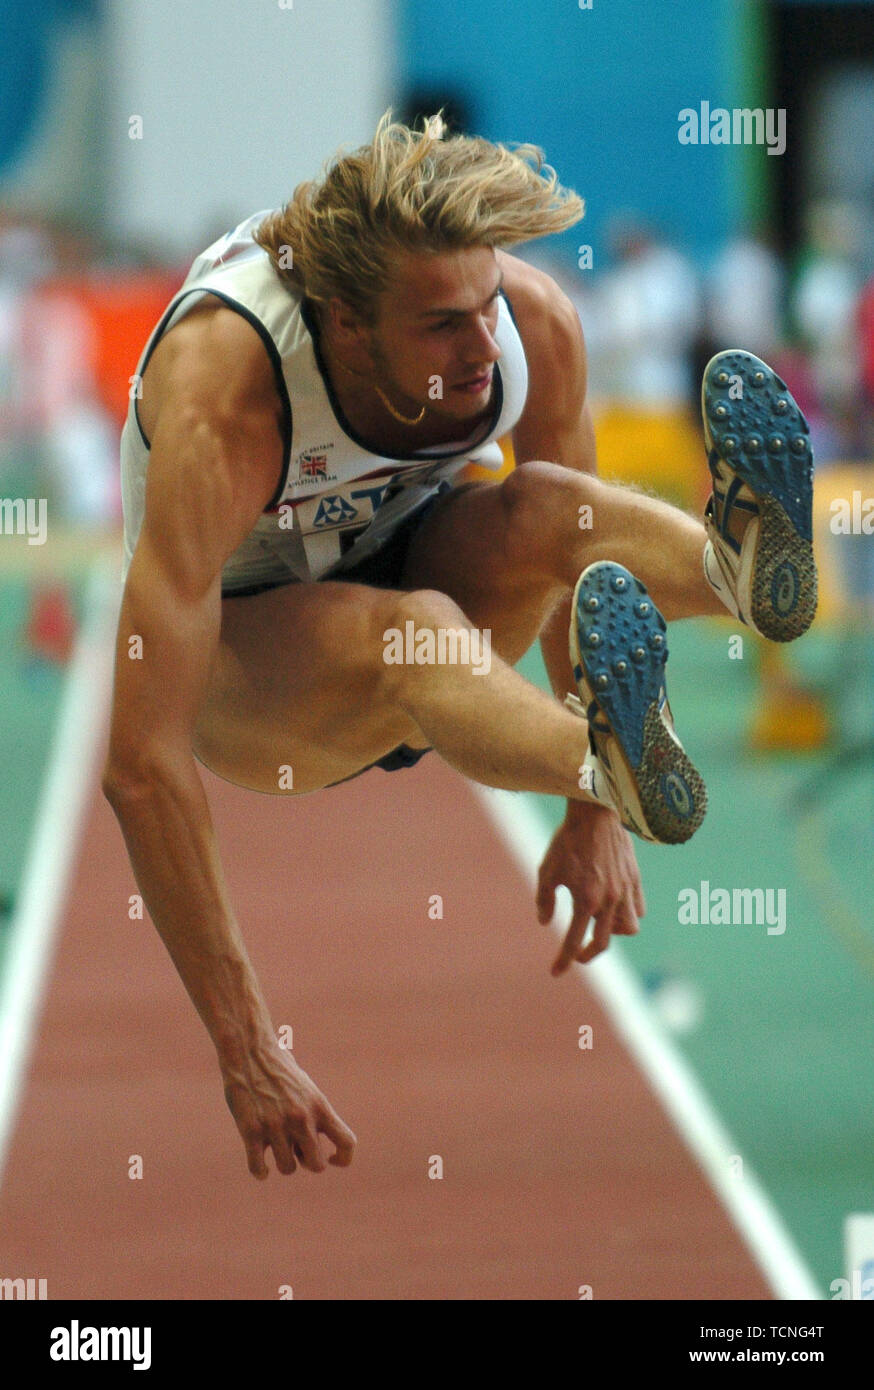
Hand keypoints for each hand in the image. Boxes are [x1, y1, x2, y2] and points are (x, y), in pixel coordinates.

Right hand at [221, 1037, 355, 1178]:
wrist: (249, 1050)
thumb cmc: (278, 1068)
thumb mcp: (305, 1088)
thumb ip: (314, 1115)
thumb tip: (313, 1144)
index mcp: (319, 1106)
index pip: (347, 1142)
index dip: (343, 1159)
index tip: (331, 1158)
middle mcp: (301, 1118)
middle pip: (317, 1165)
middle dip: (307, 1162)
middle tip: (297, 1150)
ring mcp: (276, 1126)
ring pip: (287, 1168)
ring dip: (283, 1163)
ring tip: (275, 1148)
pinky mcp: (251, 1131)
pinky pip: (258, 1168)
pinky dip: (260, 1172)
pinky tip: (261, 1167)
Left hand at [536, 801, 645, 972]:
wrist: (595, 813)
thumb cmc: (566, 841)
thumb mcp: (547, 870)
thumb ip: (545, 899)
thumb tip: (545, 922)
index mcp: (585, 900)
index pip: (573, 940)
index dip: (563, 959)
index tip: (555, 972)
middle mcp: (609, 901)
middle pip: (602, 943)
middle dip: (587, 954)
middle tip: (577, 955)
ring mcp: (625, 891)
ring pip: (628, 929)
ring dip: (612, 933)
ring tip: (598, 924)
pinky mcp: (635, 880)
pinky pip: (637, 908)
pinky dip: (627, 914)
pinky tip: (614, 908)